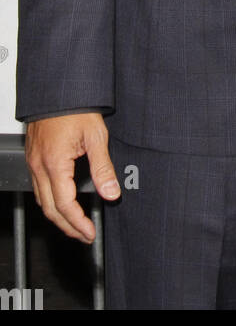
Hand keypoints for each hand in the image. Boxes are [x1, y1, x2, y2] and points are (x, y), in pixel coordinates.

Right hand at [25, 113, 120, 242]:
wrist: (58, 89)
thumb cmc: (76, 107)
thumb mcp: (96, 136)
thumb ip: (103, 167)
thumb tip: (111, 193)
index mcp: (54, 164)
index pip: (65, 205)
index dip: (78, 223)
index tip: (90, 233)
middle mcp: (39, 166)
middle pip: (50, 209)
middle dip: (68, 227)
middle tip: (85, 235)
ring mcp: (34, 162)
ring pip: (42, 200)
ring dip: (58, 216)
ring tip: (76, 224)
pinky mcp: (33, 157)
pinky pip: (39, 187)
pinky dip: (50, 201)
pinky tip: (62, 202)